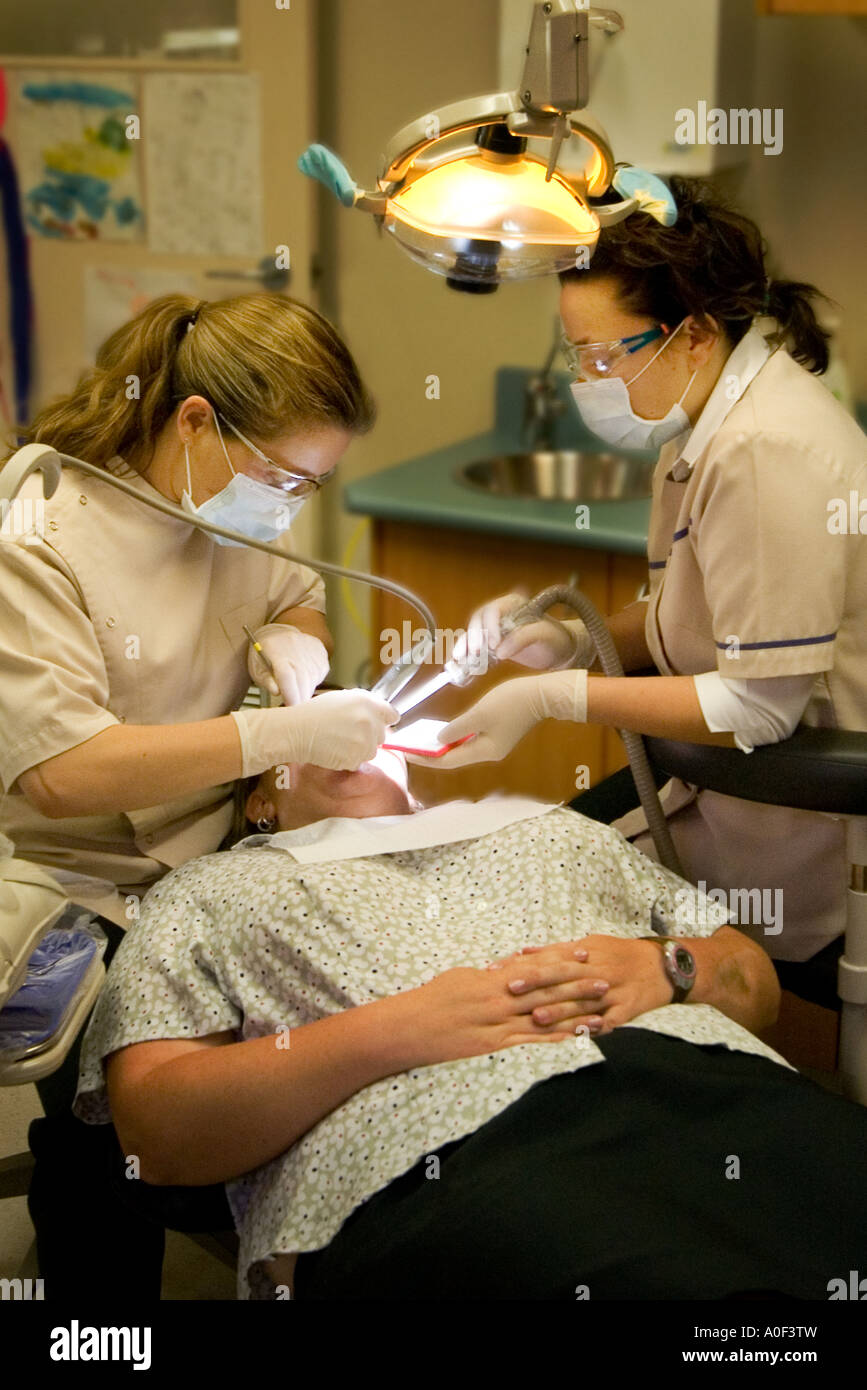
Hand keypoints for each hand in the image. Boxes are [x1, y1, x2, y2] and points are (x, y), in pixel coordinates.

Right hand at [232, 689, 398, 775]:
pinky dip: (348, 759)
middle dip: (369, 735)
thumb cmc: (314, 713)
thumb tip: (384, 714)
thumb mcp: (341, 698)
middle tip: (348, 733)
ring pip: (371, 751)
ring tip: (339, 742)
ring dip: (359, 749)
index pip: (392, 715)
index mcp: (366, 702)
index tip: (380, 724)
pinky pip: (358, 762)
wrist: (296, 731)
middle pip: (382, 735)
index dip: (386, 720)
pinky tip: (334, 750)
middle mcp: (368, 721)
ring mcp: (363, 741)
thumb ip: (365, 704)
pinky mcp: (355, 758)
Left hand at [247, 624, 329, 704]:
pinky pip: (321, 673)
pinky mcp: (320, 650)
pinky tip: (304, 677)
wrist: (276, 634)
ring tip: (296, 688)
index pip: (286, 675)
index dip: (290, 694)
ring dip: (306, 689)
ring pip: (313, 678)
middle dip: (300, 697)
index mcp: (276, 651)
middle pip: (303, 679)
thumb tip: (276, 691)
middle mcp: (295, 646)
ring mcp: (310, 647)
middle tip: (294, 705)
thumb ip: (266, 680)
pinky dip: (313, 680)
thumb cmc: (265, 655)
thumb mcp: (257, 668)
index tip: (291, 706)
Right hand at [390, 949, 609, 1067]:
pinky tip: (574, 1037)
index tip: (585, 953)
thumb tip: (508, 968)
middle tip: (605, 979)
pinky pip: (530, 1041)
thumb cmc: (431, 999)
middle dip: (578, 984)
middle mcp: (499, 999)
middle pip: (546, 989)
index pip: (534, 965)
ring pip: (544, 1016)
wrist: (409, 1028)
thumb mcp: (460, 977)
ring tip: (600, 1010)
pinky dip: (554, 1038)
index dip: (562, 959)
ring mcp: (498, 1024)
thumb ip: (488, 975)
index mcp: (492, 978)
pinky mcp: (494, 1045)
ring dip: (574, 1013)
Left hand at [405, 670, 587, 768]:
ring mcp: (494, 744)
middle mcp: (489, 753)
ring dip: (442, 745)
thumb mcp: (479, 713)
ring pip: (462, 749)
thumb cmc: (511, 702)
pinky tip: (442, 731)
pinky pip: (470, 740)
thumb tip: (439, 741)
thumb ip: (456, 729)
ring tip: (420, 739)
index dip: (425, 758)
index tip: (404, 753)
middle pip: (454, 758)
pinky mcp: (498, 734)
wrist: (542, 694)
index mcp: (484, 752)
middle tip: (408, 746)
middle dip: (431, 753)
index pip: (448, 761)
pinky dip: (455, 737)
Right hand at [455, 593, 596, 671]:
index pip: (493, 610)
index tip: (494, 645)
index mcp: (512, 604)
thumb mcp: (544, 635)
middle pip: (478, 621)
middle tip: (474, 654)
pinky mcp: (492, 645)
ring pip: (472, 635)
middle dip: (473, 638)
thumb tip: (499, 651)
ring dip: (464, 648)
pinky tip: (461, 668)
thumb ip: (522, 638)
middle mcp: (500, 614)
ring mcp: (494, 629)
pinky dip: (468, 658)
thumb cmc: (556, 639)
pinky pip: (475, 649)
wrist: (560, 652)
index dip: (490, 626)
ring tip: (459, 661)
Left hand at [508, 936, 673, 1032]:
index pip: (550, 958)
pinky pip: (608, 1021)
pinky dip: (594, 1027)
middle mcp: (596, 971)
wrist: (662, 967)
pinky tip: (578, 1035)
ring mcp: (611, 991)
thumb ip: (556, 950)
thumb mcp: (589, 944)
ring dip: (560, 1011)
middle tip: (511, 989)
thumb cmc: (618, 955)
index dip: (524, 964)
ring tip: (536, 1018)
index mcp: (585, 953)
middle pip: (563, 977)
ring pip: (582, 1002)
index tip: (499, 970)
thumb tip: (522, 952)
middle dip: (537, 983)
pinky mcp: (626, 1010)